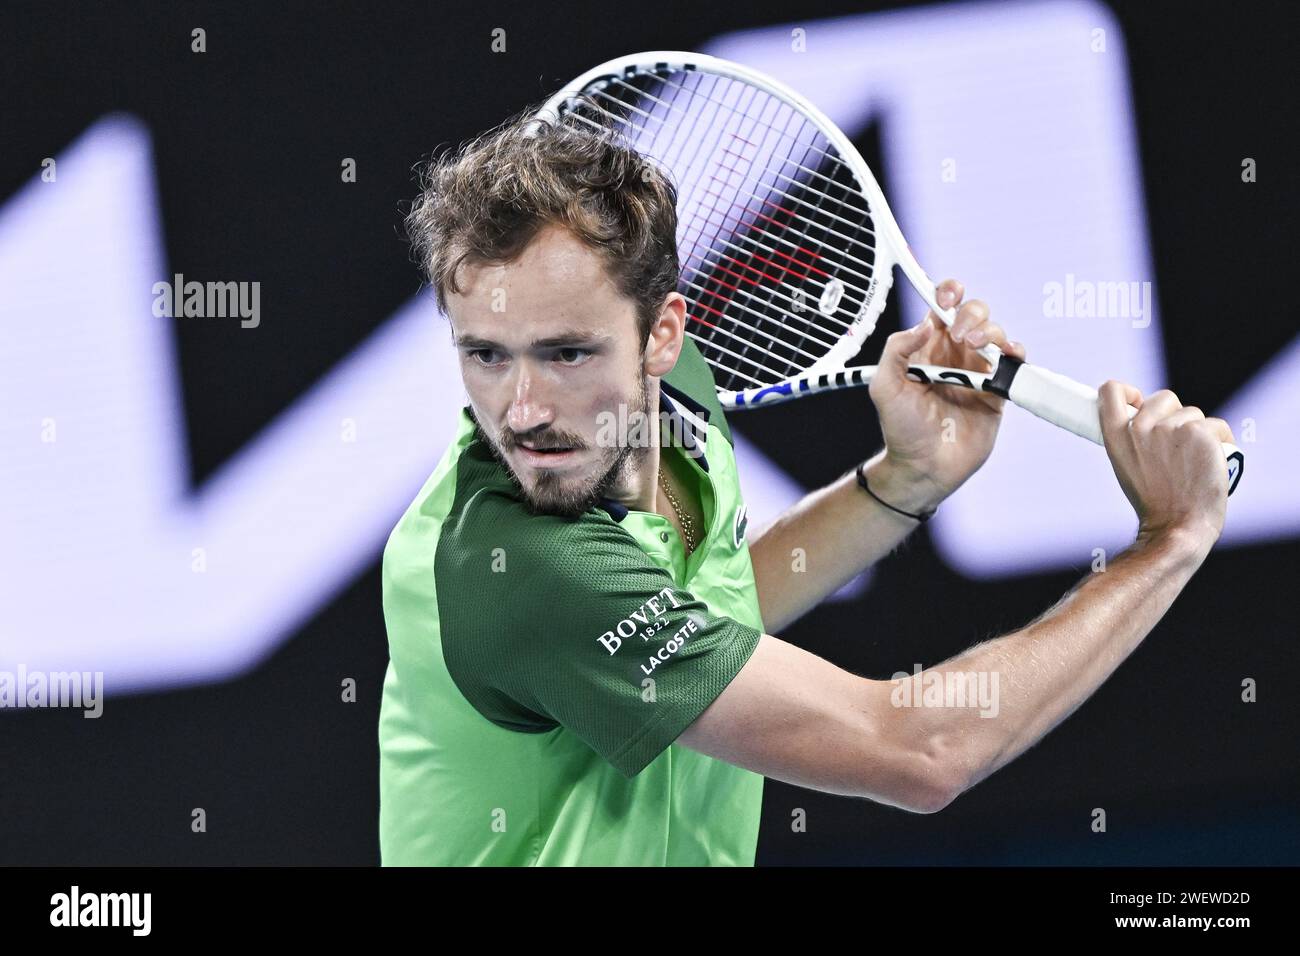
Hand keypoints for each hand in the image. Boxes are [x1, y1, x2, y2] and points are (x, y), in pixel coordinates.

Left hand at [868, 279, 1025, 504]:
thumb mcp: (884, 387)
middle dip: (971, 312)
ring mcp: (977, 371)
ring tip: (975, 347)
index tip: (947, 297)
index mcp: (926, 347)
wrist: (924, 467)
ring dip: (990, 331)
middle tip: (960, 335)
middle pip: (973, 313)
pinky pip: (1014, 362)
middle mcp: (953, 354)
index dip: (948, 293)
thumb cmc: (901, 429)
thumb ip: (896, 350)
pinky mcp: (997, 391)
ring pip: (995, 332)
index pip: (941, 308)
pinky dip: (1015, 351)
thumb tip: (926, 325)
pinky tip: (1006, 356)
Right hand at [1098, 381, 1234, 548]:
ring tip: (1194, 461)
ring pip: (1193, 413)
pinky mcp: (1199, 432)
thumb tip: (1145, 417)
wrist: (1177, 525)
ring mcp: (1170, 428)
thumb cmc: (1154, 501)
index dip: (1128, 391)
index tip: (1139, 404)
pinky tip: (1214, 460)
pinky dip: (1220, 441)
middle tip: (1177, 447)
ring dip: (1198, 432)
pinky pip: (1216, 425)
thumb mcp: (1127, 466)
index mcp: (1115, 436)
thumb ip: (1132, 438)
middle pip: (1164, 398)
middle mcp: (1139, 427)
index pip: (1112, 391)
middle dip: (1175, 415)